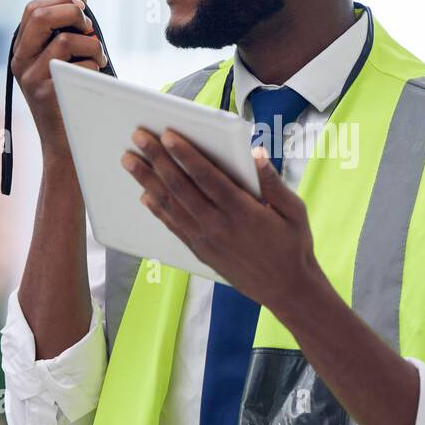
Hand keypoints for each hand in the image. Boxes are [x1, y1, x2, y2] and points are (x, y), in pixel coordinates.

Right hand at [11, 0, 107, 160]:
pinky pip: (80, 64)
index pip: (32, 8)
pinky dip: (95, 67)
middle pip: (42, 15)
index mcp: (22, 49)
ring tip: (98, 60)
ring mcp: (31, 77)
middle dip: (74, 13)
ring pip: (68, 39)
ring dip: (93, 46)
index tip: (81, 8)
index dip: (60, 0)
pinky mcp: (48, 92)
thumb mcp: (66, 57)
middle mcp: (20, 61)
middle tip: (90, 28)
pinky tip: (95, 78)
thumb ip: (69, 23)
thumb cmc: (70, 97)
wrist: (65, 146)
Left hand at [121, 128, 323, 309]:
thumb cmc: (293, 246)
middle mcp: (218, 226)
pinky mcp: (201, 252)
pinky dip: (157, 209)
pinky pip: (174, 226)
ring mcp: (206, 240)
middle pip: (180, 188)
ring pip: (170, 206)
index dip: (185, 154)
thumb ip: (273, 181)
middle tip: (138, 137)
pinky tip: (144, 195)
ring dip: (148, 181)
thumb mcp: (294, 210)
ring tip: (130, 161)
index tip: (168, 135)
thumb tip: (256, 153)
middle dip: (157, 159)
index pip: (207, 177)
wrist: (286, 289)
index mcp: (242, 211)